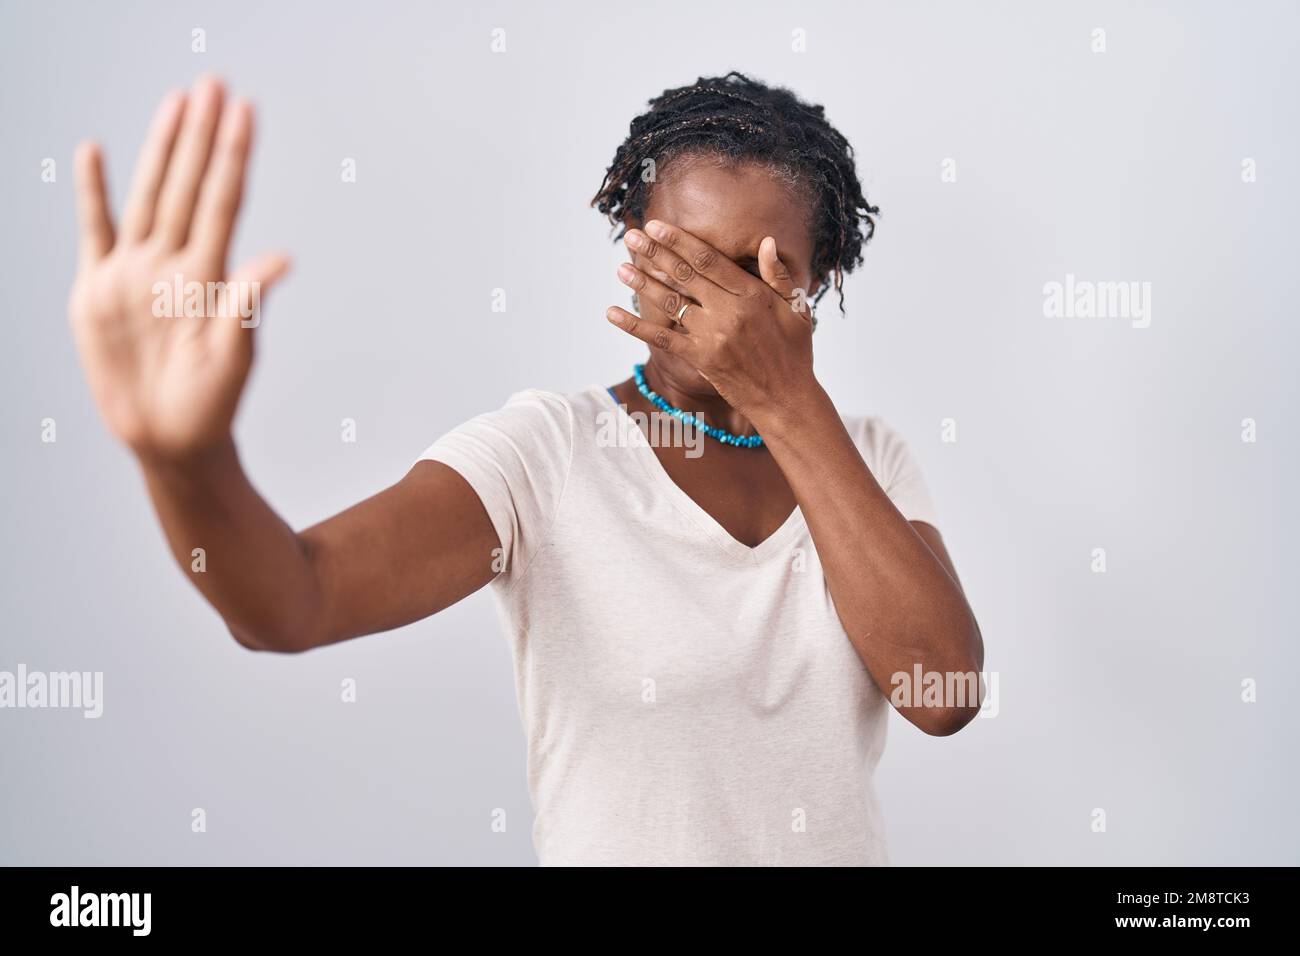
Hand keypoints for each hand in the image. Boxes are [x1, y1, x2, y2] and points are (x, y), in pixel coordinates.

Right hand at [68, 76, 288, 463]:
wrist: (170, 438)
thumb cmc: (212, 401)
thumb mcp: (235, 354)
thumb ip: (249, 302)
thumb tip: (281, 259)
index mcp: (209, 276)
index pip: (222, 200)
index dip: (232, 154)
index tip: (245, 109)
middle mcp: (174, 263)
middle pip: (187, 185)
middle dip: (202, 135)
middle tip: (215, 83)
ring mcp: (135, 272)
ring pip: (148, 195)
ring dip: (161, 149)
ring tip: (177, 102)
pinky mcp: (98, 289)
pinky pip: (95, 230)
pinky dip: (93, 193)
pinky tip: (95, 152)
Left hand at [606, 219, 816, 421]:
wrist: (787, 399)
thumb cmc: (795, 352)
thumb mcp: (796, 309)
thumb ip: (778, 275)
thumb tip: (766, 241)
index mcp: (752, 294)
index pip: (708, 260)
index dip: (680, 241)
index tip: (658, 226)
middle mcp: (729, 311)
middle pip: (684, 275)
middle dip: (655, 253)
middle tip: (632, 237)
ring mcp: (712, 336)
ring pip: (670, 302)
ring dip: (642, 284)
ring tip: (621, 268)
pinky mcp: (700, 358)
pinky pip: (662, 338)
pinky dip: (634, 326)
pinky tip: (612, 314)